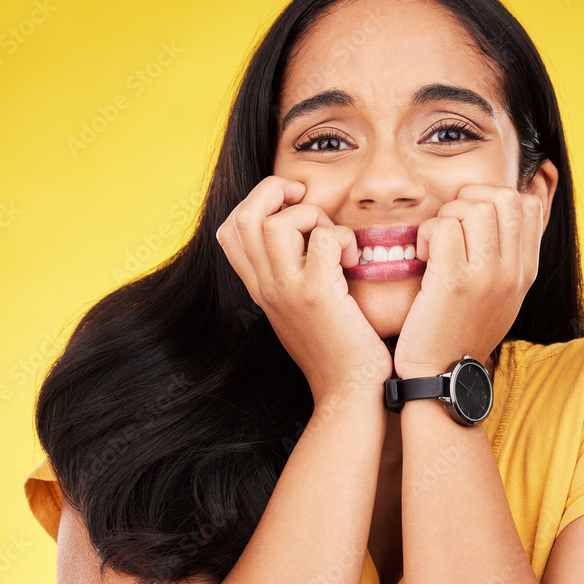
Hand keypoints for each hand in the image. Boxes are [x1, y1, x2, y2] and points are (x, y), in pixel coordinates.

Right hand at [216, 176, 392, 404]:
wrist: (348, 391)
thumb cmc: (337, 352)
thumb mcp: (301, 312)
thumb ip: (293, 279)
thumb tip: (305, 244)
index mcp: (261, 290)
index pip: (229, 231)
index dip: (255, 204)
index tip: (291, 208)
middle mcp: (267, 288)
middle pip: (244, 216)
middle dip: (276, 192)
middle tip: (307, 201)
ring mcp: (288, 291)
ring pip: (276, 221)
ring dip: (312, 216)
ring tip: (334, 241)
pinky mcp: (318, 295)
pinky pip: (324, 237)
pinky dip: (343, 238)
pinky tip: (353, 260)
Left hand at [392, 184, 543, 379]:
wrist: (443, 377)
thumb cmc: (461, 333)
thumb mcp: (499, 297)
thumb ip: (506, 259)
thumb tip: (504, 215)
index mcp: (526, 272)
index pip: (528, 204)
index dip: (494, 199)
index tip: (470, 223)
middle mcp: (513, 271)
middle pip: (501, 197)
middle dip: (467, 201)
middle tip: (448, 230)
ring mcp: (487, 276)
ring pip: (472, 207)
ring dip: (445, 217)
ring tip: (435, 246)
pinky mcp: (455, 282)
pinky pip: (444, 226)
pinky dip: (427, 233)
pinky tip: (423, 257)